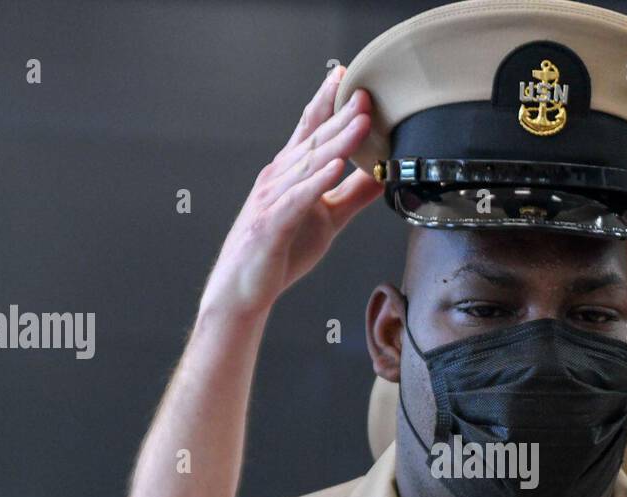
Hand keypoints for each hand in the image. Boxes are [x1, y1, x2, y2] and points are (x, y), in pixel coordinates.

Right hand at [198, 65, 383, 321]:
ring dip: (337, 142)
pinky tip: (336, 167)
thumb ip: (352, 195)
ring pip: (309, 165)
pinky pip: (296, 199)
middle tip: (365, 91)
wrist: (243, 290)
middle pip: (314, 141)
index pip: (310, 130)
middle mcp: (278, 178)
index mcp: (290, 173)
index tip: (346, 75)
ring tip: (361, 122)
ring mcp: (272, 200)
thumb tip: (382, 175)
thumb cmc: (279, 252)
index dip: (327, 102)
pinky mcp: (271, 225)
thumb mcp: (326, 219)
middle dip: (340, 114)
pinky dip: (316, 182)